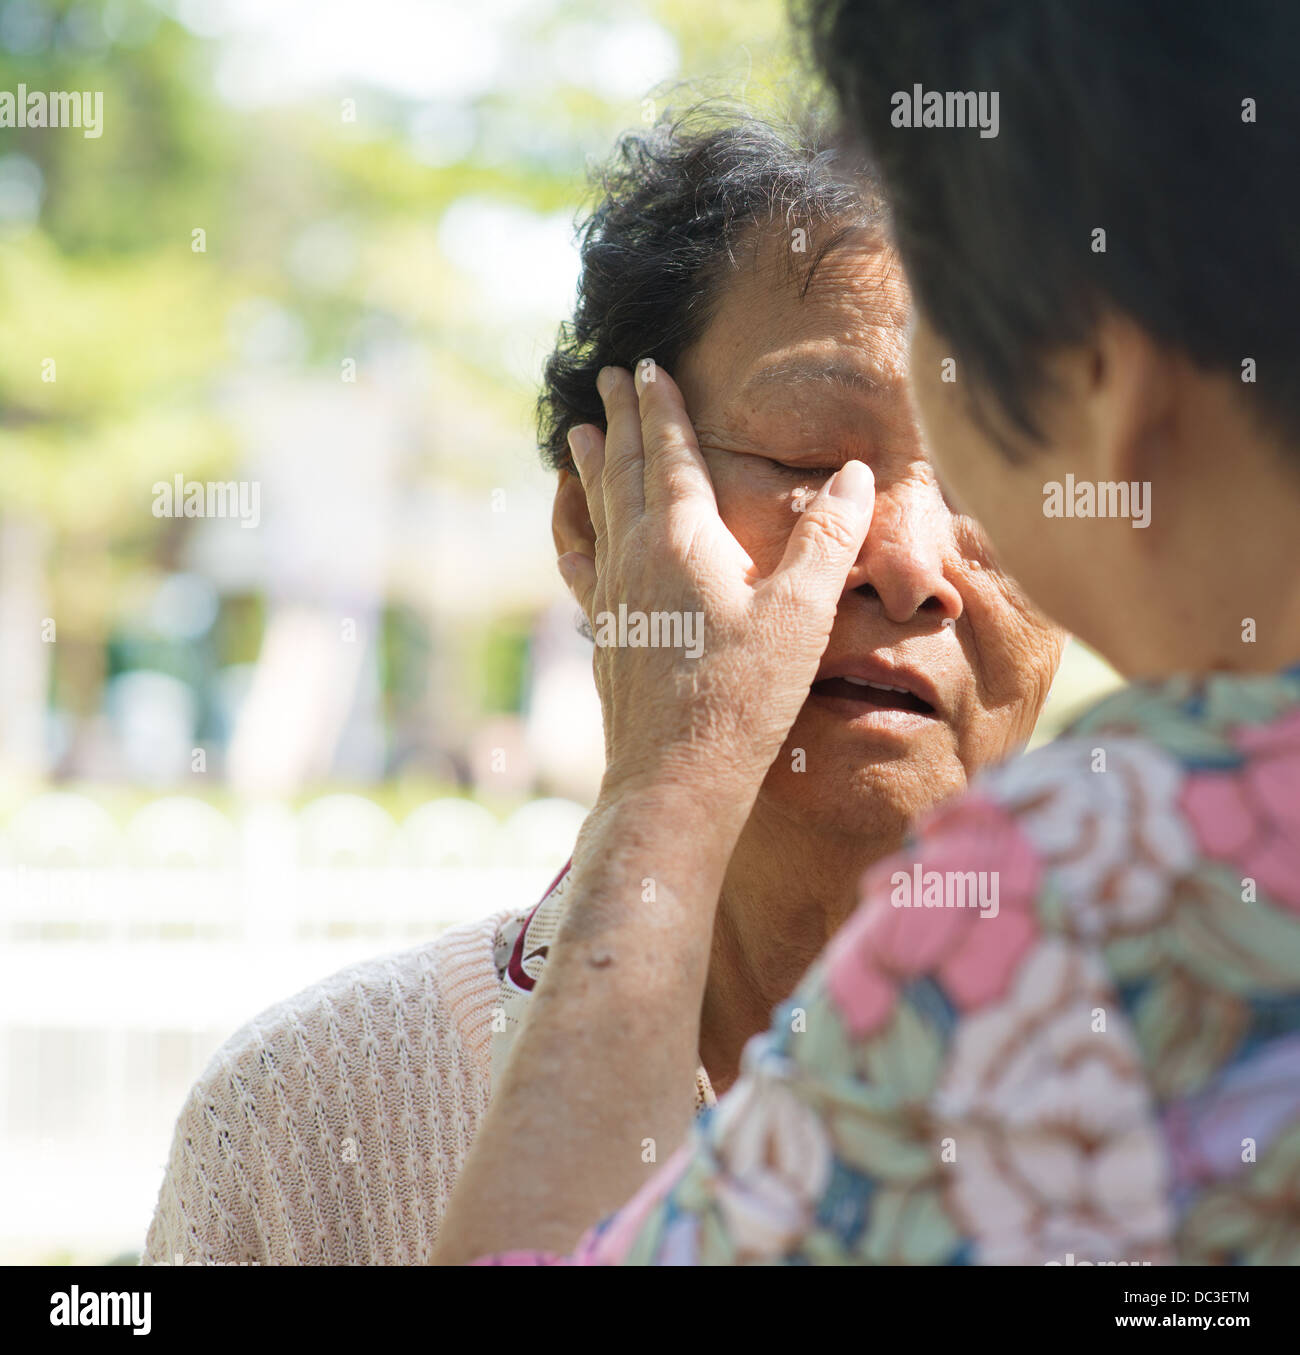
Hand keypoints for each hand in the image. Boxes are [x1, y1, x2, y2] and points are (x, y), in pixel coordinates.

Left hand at [560, 359, 874, 826]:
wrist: (677, 779)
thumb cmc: (744, 698)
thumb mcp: (801, 613)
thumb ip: (828, 537)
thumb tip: (856, 473)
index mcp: (682, 540)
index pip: (669, 453)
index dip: (660, 407)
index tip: (644, 366)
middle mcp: (636, 558)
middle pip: (623, 471)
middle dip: (617, 421)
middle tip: (605, 380)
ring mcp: (613, 598)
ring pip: (599, 513)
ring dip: (590, 469)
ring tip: (573, 436)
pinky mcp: (606, 635)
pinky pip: (584, 569)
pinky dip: (577, 539)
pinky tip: (570, 539)